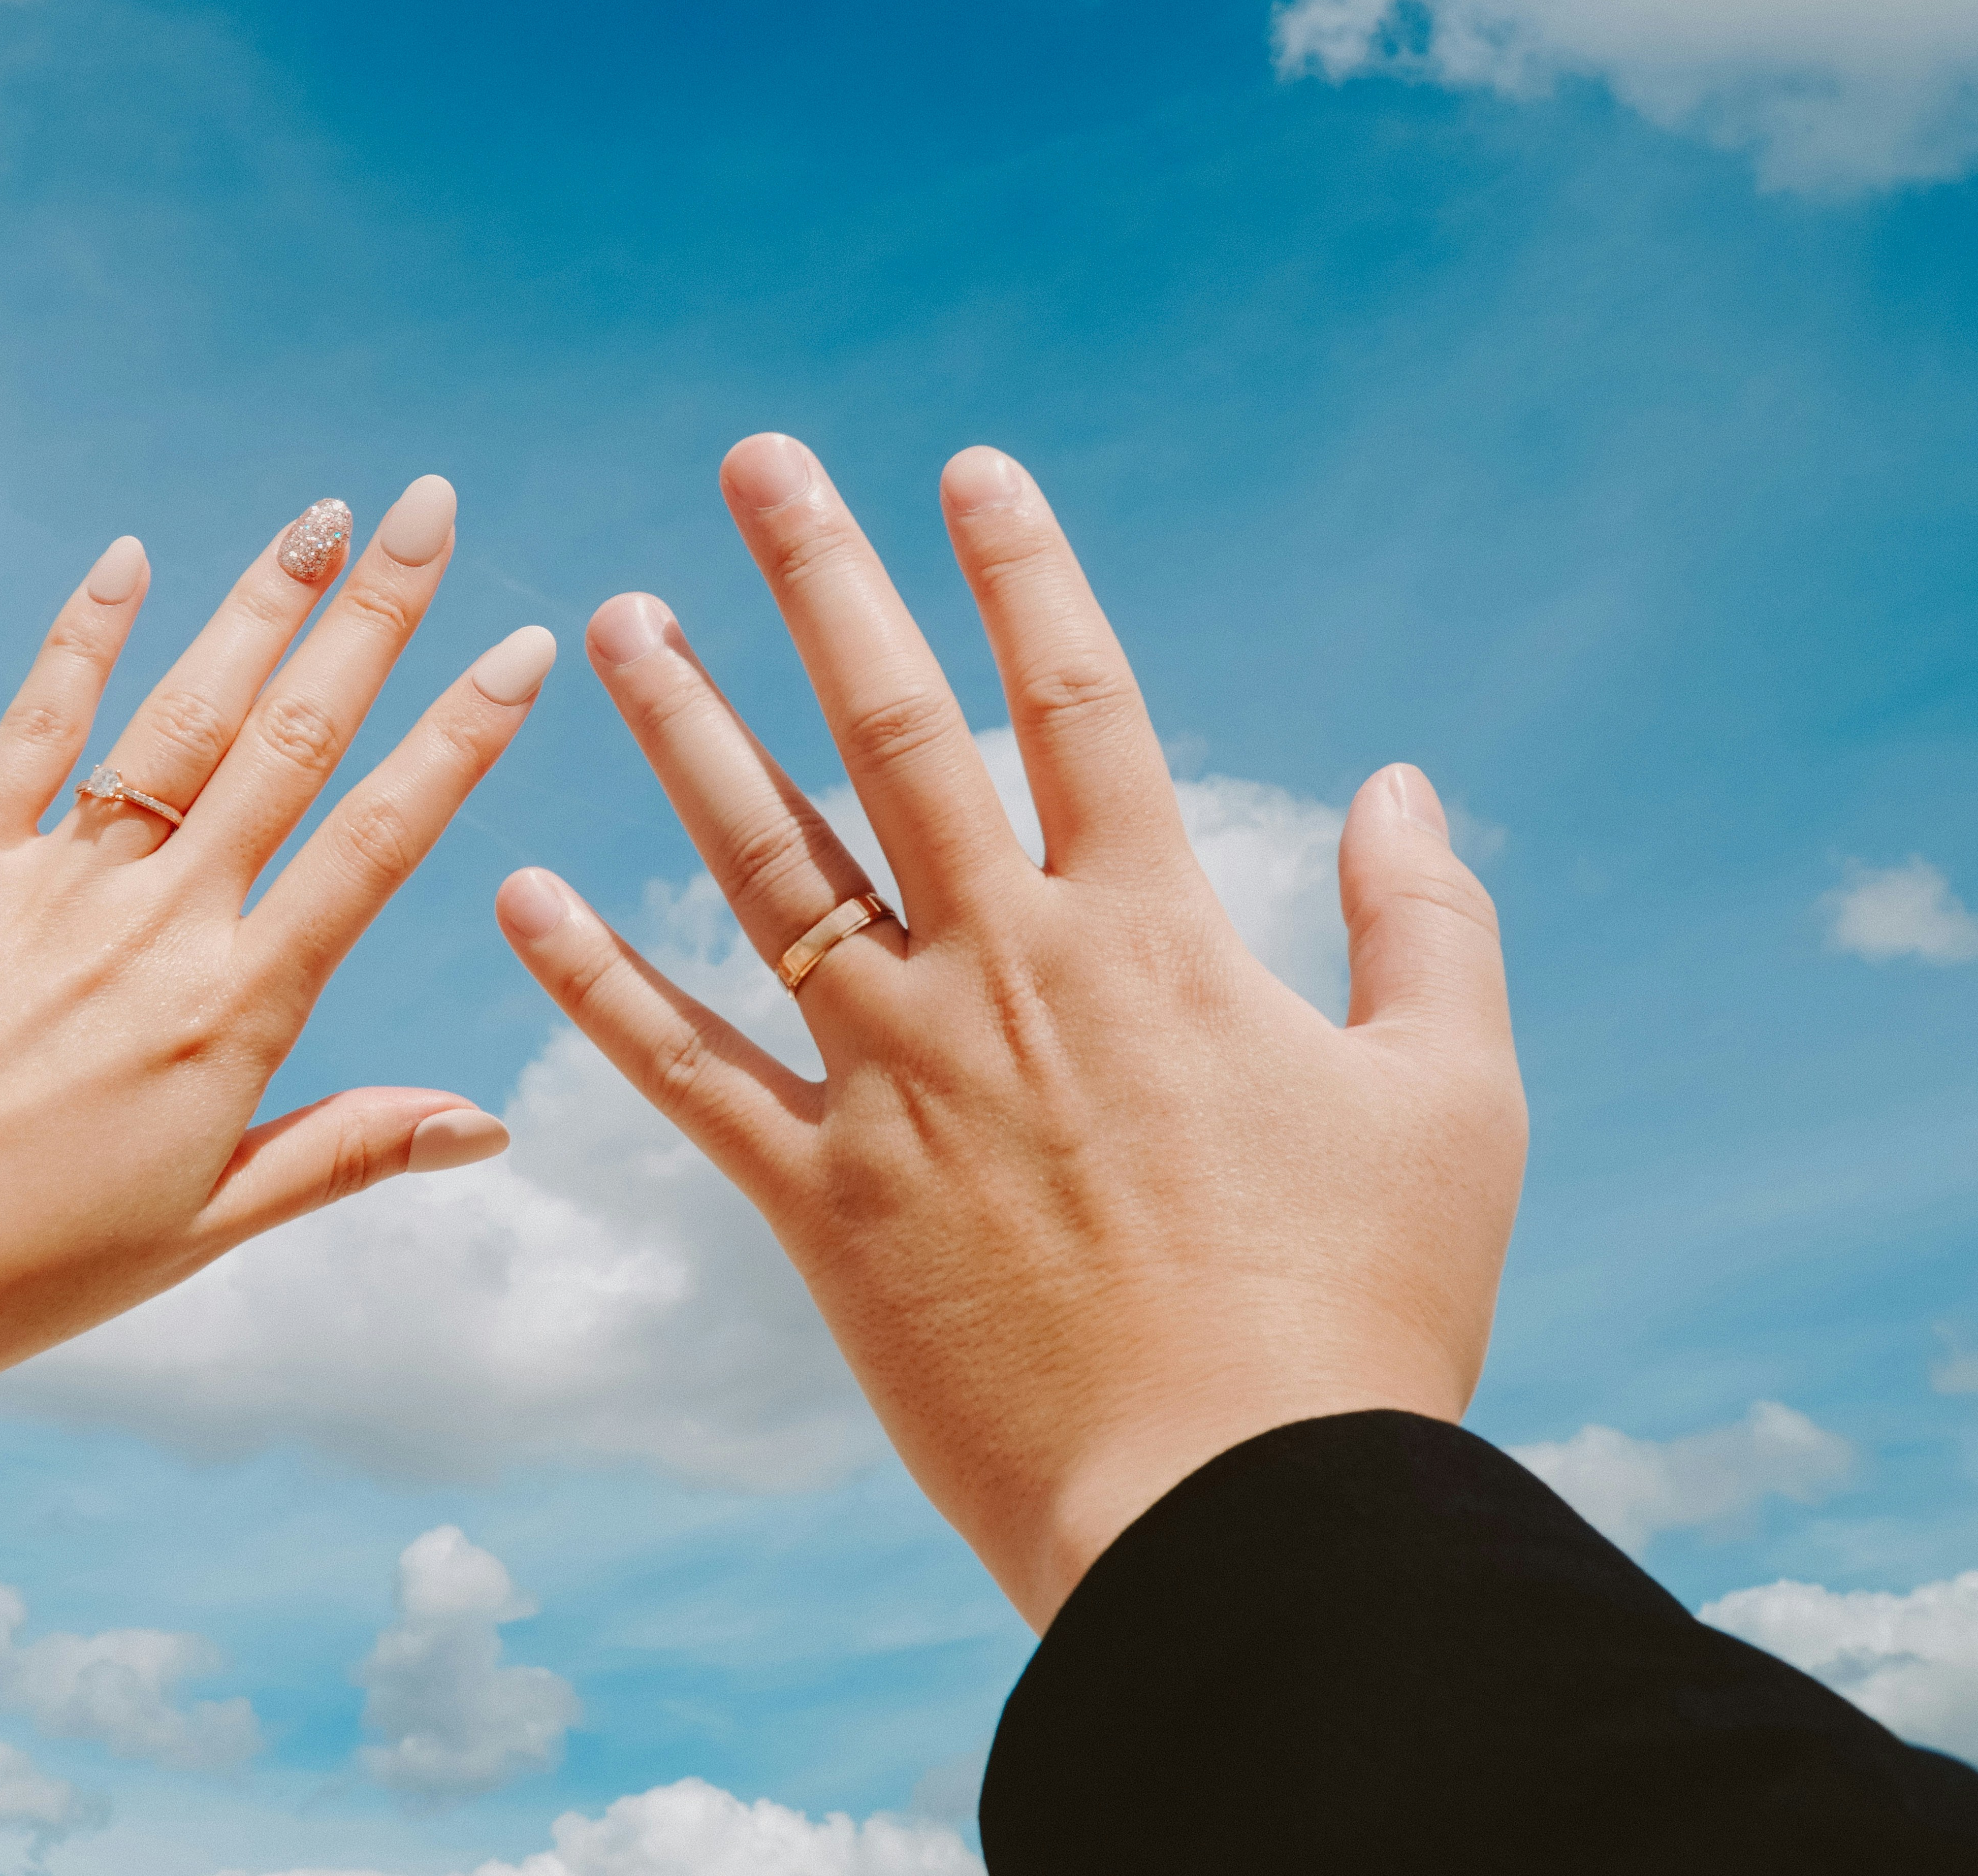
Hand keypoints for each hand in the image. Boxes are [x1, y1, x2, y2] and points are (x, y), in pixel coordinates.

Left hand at [0, 477, 557, 1448]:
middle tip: (435, 503)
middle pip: (293, 740)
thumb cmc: (8, 1268)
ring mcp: (54, 882)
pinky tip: (130, 559)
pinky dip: (85, 638)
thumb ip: (343, 1153)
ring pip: (182, 713)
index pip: (378, 844)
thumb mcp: (199, 1229)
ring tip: (325, 515)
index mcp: (234, 1012)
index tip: (528, 644)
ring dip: (260, 603)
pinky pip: (31, 729)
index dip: (460, 738)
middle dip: (377, 613)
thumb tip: (490, 1123)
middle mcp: (158, 924)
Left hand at [493, 436, 1525, 1625]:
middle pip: (893, 734)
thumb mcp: (1454, 1098)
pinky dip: (595, 982)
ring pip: (764, 864)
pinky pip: (681, 1071)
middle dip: (820, 582)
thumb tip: (1394, 782)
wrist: (1237, 1513)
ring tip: (612, 620)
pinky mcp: (820, 1203)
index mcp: (1150, 938)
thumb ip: (1425, 923)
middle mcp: (1003, 976)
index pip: (1075, 699)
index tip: (963, 466)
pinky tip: (523, 892)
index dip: (1021, 569)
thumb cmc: (1361, 1314)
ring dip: (683, 730)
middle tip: (749, 463)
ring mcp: (896, 1083)